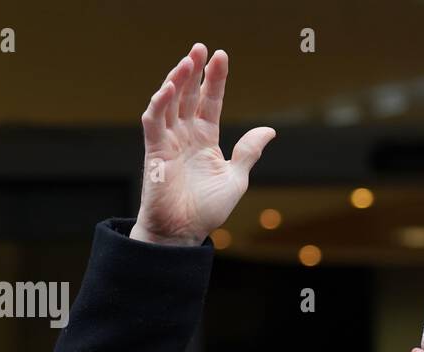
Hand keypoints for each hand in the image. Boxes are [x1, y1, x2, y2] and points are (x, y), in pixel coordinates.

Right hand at [131, 43, 275, 246]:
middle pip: (188, 96)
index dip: (215, 80)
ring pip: (169, 103)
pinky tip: (168, 88)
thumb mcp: (236, 177)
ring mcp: (168, 142)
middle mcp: (185, 136)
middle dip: (194, 71)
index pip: (210, 102)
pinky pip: (154, 123)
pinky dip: (159, 104)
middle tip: (200, 47)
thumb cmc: (207, 209)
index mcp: (205, 139)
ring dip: (176, 80)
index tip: (221, 56)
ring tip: (187, 61)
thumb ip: (248, 152)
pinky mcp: (154, 152)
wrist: (184, 233)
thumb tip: (270, 131)